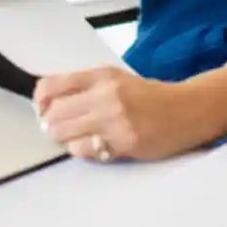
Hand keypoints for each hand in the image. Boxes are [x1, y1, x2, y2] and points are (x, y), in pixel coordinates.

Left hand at [33, 66, 217, 161]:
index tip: (42, 108)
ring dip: (62, 138)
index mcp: (102, 75)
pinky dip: (81, 150)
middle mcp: (106, 95)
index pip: (52, 85)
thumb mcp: (117, 79)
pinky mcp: (123, 142)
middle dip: (49, 123)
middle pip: (54, 113)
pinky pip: (85, 150)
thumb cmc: (149, 96)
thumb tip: (49, 100)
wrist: (186, 109)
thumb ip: (86, 86)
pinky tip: (91, 145)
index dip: (40, 100)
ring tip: (71, 136)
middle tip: (54, 127)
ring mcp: (114, 120)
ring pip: (64, 133)